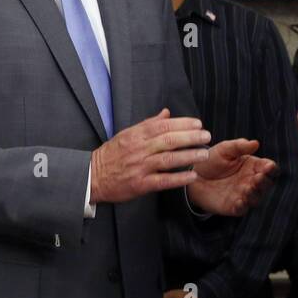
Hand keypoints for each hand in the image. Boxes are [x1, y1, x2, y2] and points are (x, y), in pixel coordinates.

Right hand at [90, 109, 210, 202]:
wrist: (91, 176)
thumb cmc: (112, 155)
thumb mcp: (127, 134)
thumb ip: (148, 124)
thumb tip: (167, 113)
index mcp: (136, 135)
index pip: (163, 126)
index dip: (183, 124)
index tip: (198, 124)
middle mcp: (139, 150)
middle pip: (168, 140)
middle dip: (190, 137)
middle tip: (206, 136)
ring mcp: (140, 167)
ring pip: (168, 159)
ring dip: (189, 156)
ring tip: (204, 154)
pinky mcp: (140, 184)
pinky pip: (163, 181)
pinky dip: (179, 178)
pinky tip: (192, 176)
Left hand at [189, 139, 276, 215]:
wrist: (193, 177)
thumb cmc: (211, 161)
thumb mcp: (224, 149)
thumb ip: (239, 146)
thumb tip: (255, 143)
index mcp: (254, 166)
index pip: (270, 168)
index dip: (271, 168)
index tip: (268, 166)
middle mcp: (252, 182)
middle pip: (266, 184)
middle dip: (264, 181)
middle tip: (258, 177)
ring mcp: (244, 195)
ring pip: (257, 198)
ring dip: (255, 194)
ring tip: (248, 188)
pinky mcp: (234, 206)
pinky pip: (242, 209)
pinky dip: (243, 206)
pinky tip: (240, 201)